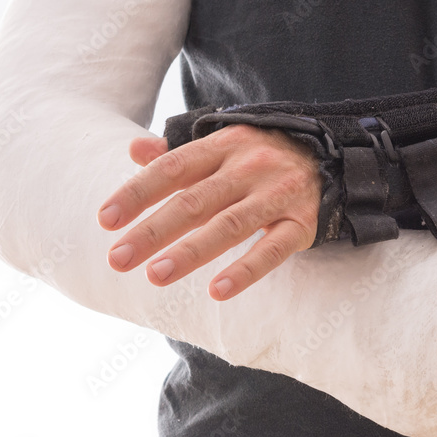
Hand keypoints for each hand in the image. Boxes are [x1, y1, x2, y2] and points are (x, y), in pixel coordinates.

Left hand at [97, 125, 322, 300]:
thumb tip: (134, 150)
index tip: (106, 220)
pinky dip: (246, 270)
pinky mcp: (302, 224)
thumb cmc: (261, 157)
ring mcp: (277, 196)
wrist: (330, 158)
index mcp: (224, 146)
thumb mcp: (222, 146)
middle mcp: (249, 167)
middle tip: (119, 258)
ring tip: (156, 275)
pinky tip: (218, 290)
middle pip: (195, 201)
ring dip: (191, 252)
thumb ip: (178, 153)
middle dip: (153, 230)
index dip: (138, 192)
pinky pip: (273, 250)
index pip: (173, 168)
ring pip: (230, 226)